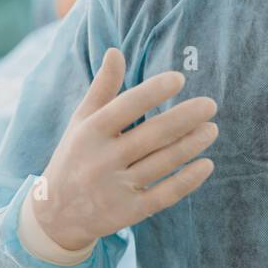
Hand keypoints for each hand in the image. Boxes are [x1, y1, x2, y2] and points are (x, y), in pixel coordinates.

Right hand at [34, 48, 217, 250]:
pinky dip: (188, 180)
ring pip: (162, 163)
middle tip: (211, 105)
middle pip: (151, 135)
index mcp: (90, 132)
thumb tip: (115, 51)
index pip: (125, 107)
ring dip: (191, 145)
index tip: (179, 78)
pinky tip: (206, 164)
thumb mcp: (81, 121)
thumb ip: (102, 88)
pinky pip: (164, 194)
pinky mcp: (129, 212)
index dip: (152, 91)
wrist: (55, 216)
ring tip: (212, 129)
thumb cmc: (74, 156)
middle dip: (184, 118)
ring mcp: (116, 188)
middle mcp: (102, 160)